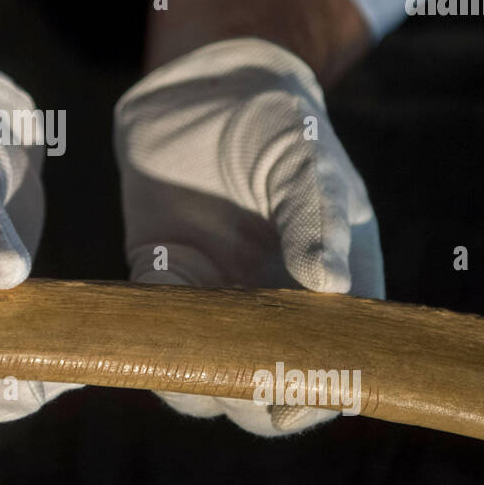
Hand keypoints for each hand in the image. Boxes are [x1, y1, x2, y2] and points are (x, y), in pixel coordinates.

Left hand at [114, 37, 382, 434]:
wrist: (209, 85)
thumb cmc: (280, 123)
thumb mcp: (309, 162)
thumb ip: (317, 219)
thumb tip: (329, 287)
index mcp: (332, 292)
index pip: (330, 369)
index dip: (311, 395)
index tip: (288, 397)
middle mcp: (273, 307)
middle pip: (263, 387)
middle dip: (248, 398)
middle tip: (231, 383)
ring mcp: (215, 296)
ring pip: (202, 369)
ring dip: (192, 378)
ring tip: (189, 359)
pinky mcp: (161, 276)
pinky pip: (154, 325)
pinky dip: (151, 334)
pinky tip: (157, 313)